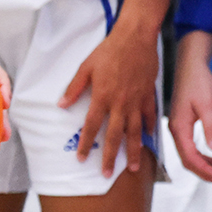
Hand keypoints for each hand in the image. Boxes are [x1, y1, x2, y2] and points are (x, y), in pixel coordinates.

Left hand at [59, 17, 159, 177]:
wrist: (136, 37)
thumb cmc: (108, 50)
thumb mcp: (85, 67)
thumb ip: (74, 88)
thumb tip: (61, 105)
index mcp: (102, 97)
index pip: (91, 126)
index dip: (85, 143)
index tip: (82, 158)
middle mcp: (121, 103)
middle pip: (115, 135)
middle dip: (111, 157)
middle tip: (107, 174)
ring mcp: (137, 101)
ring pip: (135, 131)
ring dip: (134, 151)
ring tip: (134, 168)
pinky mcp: (149, 95)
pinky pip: (150, 116)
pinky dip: (150, 129)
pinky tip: (149, 140)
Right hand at [169, 31, 211, 185]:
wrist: (191, 66)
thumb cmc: (198, 82)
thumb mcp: (207, 105)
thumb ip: (210, 127)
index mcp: (179, 127)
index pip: (190, 158)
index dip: (205, 171)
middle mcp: (176, 130)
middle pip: (187, 160)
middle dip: (204, 173)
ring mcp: (178, 128)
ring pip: (188, 155)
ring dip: (202, 166)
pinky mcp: (183, 124)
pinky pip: (189, 147)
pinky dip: (200, 156)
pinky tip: (211, 158)